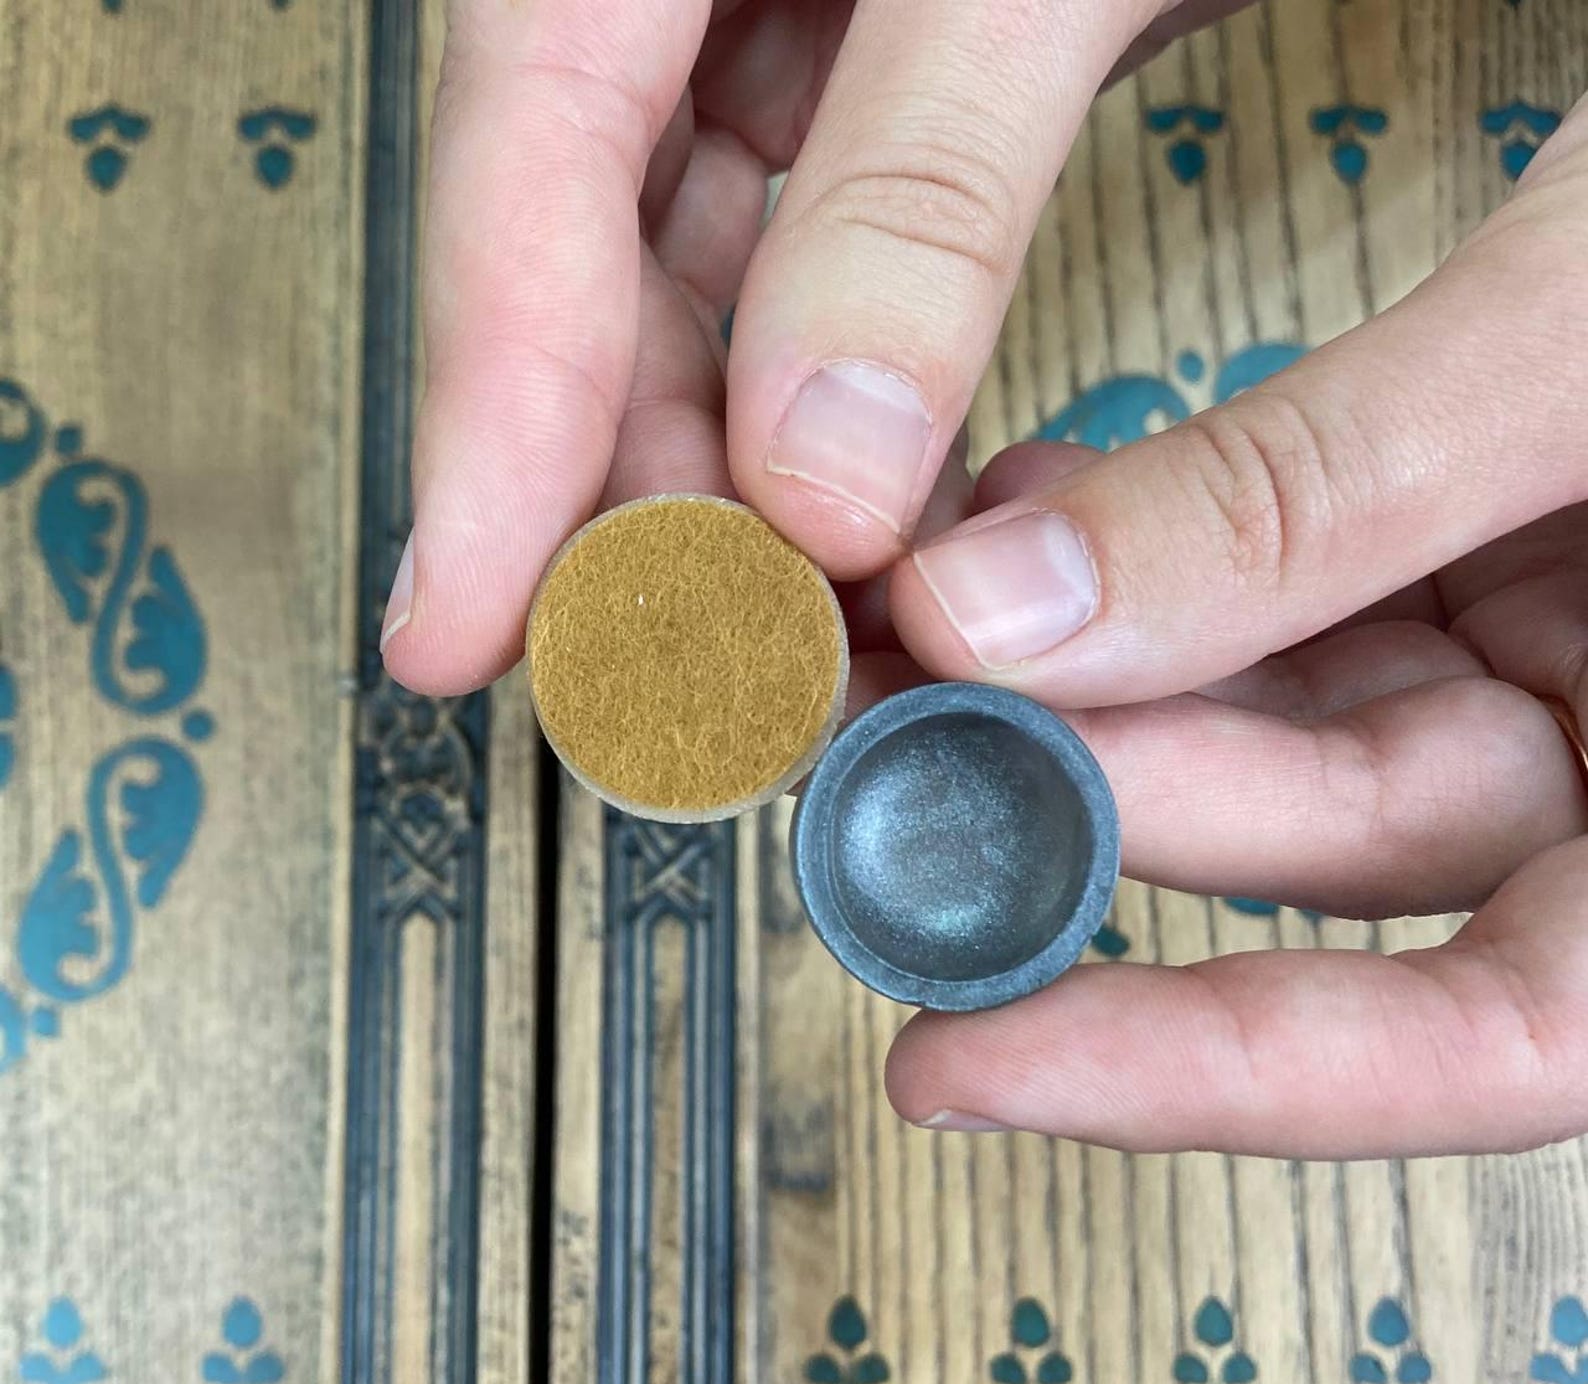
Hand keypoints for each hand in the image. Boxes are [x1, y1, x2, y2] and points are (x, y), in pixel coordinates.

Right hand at [380, 0, 1236, 691]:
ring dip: (722, 480)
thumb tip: (819, 478)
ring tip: (761, 632)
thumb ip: (927, 190)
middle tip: (656, 668)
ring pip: (684, 290)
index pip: (523, 154)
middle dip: (620, 479)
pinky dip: (820, 418)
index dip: (490, 418)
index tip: (461, 627)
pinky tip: (851, 523)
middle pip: (583, 251)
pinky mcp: (851, 88)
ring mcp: (756, 29)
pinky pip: (792, 277)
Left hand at [883, 100, 1587, 1158]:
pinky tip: (1023, 521)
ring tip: (922, 611)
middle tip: (884, 745)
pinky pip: (1282, 602)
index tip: (961, 1065)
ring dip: (1087, 672)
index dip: (1210, 1075)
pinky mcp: (1471, 553)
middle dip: (1090, 797)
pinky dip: (1146, 569)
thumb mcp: (1584, 351)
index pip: (1486, 1037)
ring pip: (1277, 720)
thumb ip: (1316, 498)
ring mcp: (1549, 653)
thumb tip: (1004, 621)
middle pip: (1328, 853)